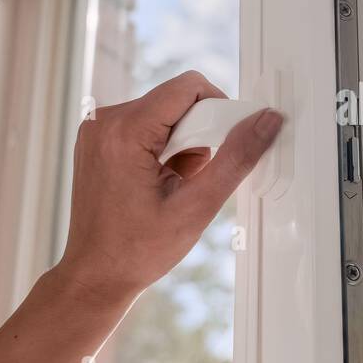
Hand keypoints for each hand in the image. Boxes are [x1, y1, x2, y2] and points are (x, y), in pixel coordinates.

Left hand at [55, 71, 281, 304]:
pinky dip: (163, 148)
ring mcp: (97, 129)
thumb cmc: (136, 250)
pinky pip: (146, 125)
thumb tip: (266, 121)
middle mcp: (103, 121)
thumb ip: (236, 158)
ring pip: (164, 113)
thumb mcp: (197, 206)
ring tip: (173, 186)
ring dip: (182, 145)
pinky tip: (159, 183)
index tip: (224, 147)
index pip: (189, 87)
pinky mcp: (99, 139)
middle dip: (198, 135)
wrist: (96, 275)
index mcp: (123, 131)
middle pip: (177, 100)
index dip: (219, 111)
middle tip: (193, 179)